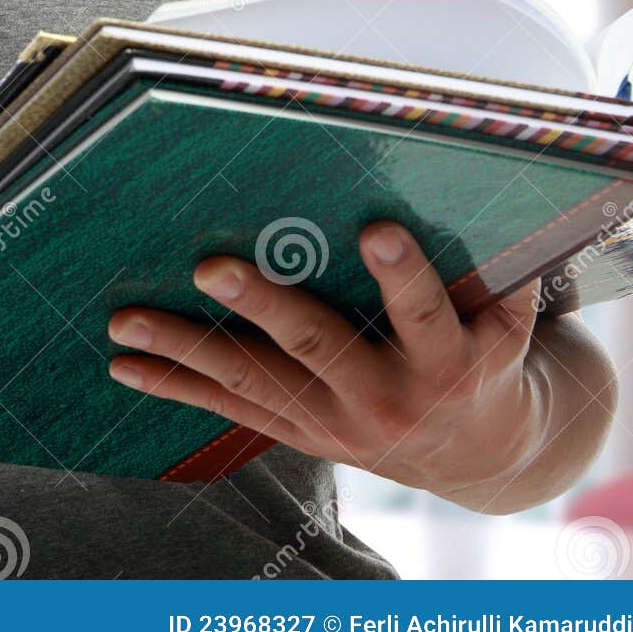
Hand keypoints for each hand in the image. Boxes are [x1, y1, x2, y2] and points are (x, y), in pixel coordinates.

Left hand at [107, 221, 543, 505]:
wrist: (481, 454)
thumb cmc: (489, 354)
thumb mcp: (507, 317)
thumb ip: (497, 265)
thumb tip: (491, 177)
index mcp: (449, 362)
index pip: (426, 313)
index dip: (405, 274)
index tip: (378, 229)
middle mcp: (388, 399)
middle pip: (320, 346)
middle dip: (262, 305)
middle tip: (211, 266)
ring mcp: (337, 424)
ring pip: (254, 382)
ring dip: (186, 348)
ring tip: (128, 321)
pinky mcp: (300, 433)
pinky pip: (231, 409)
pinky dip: (176, 385)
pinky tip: (125, 365)